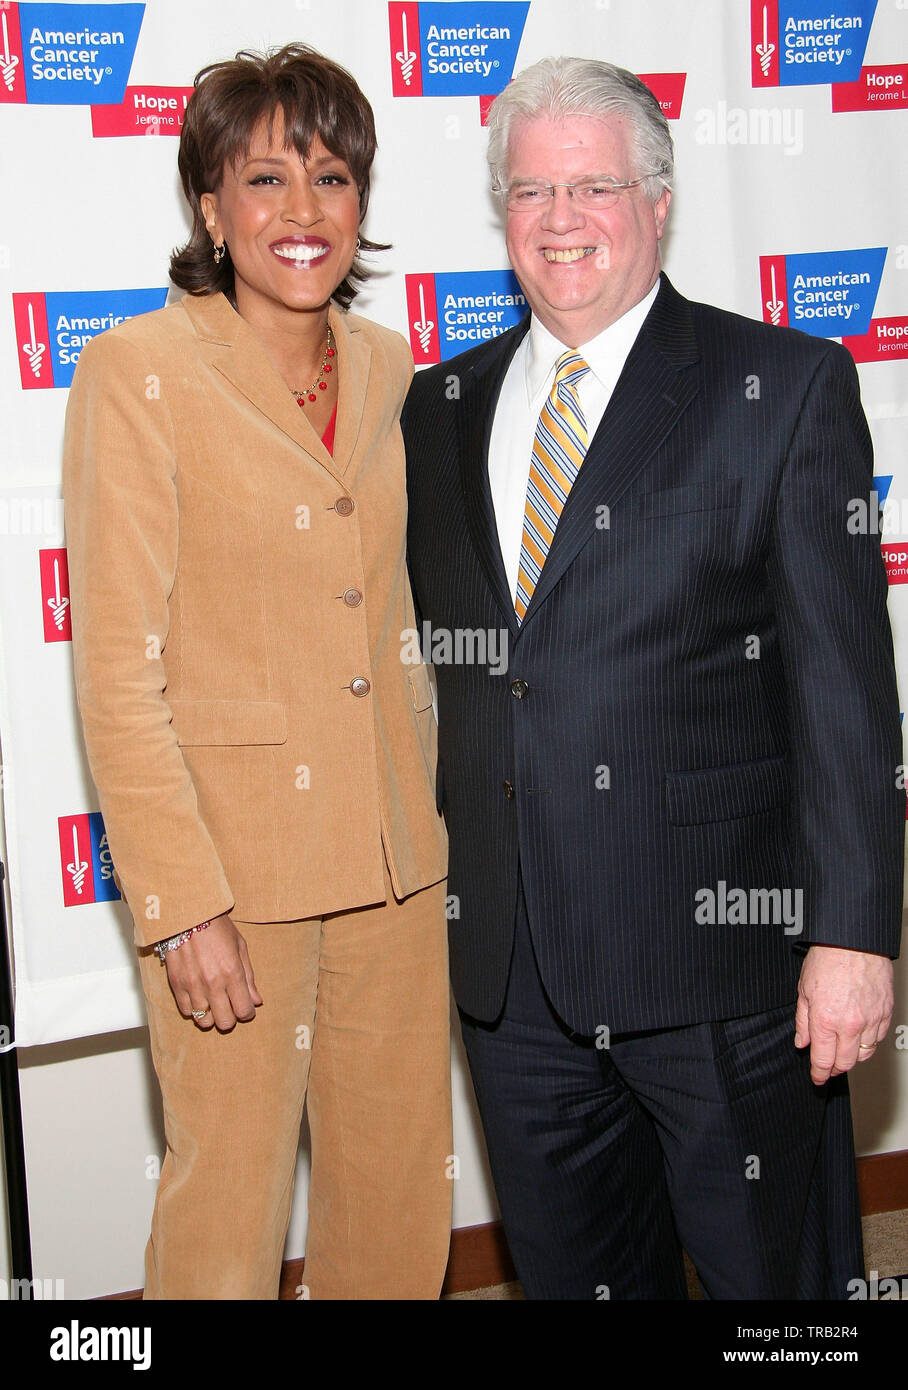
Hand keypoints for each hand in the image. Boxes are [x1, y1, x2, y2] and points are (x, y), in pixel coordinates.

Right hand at [164, 913, 262, 1030]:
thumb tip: (256, 1001)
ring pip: (204, 1021)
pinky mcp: (176, 985)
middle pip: (225, 1022)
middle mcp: (213, 983)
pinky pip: (186, 1011)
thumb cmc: (216, 927)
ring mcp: (193, 986)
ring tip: (213, 1003)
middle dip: (231, 1018)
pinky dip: (194, 1009)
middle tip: (230, 1007)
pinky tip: (199, 998)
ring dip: (212, 1015)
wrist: (186, 915)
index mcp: (232, 973)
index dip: (247, 1012)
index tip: (246, 1007)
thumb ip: (249, 977)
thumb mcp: (240, 947)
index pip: (244, 1010)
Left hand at [794, 944, 893, 1084]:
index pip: (823, 1060)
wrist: (854, 941)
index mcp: (825, 1020)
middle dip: (835, 1069)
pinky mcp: (886, 1013)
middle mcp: (850, 1024)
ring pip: (864, 1053)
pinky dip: (868, 1042)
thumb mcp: (804, 989)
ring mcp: (871, 1020)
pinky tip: (859, 1036)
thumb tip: (802, 1042)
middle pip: (846, 1063)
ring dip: (852, 1056)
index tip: (817, 1078)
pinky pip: (878, 1038)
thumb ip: (803, 1021)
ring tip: (843, 1050)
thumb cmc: (827, 958)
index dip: (819, 1073)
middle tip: (828, 1067)